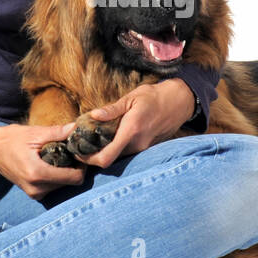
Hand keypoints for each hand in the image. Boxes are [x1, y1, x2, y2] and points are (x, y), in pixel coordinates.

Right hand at [0, 121, 85, 200]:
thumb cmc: (10, 139)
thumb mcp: (34, 133)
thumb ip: (58, 133)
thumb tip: (77, 128)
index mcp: (38, 174)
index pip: (74, 178)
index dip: (82, 166)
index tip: (79, 153)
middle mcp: (37, 189)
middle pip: (70, 182)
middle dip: (74, 168)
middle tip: (70, 151)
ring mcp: (34, 194)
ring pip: (63, 186)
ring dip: (65, 172)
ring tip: (59, 156)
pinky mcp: (32, 194)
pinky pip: (53, 187)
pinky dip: (56, 176)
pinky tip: (50, 163)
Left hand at [74, 78, 195, 169]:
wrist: (178, 102)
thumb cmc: (154, 97)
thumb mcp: (131, 98)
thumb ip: (111, 109)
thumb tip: (93, 115)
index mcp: (130, 131)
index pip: (106, 157)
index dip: (88, 159)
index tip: (79, 151)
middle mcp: (137, 144)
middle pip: (109, 160)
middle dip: (93, 155)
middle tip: (82, 144)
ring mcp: (143, 148)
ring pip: (117, 157)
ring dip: (105, 151)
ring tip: (94, 139)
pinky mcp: (146, 148)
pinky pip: (126, 153)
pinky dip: (116, 148)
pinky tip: (111, 137)